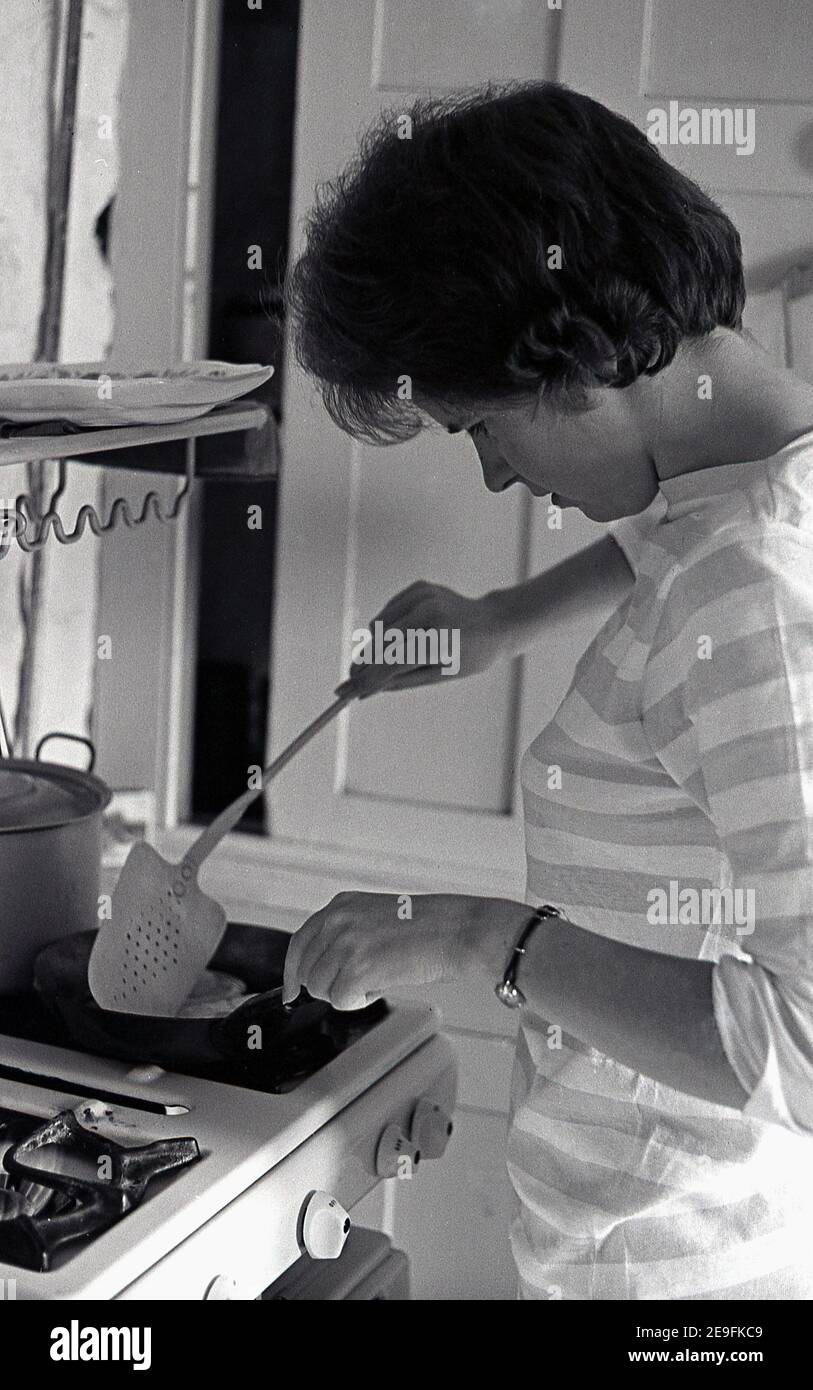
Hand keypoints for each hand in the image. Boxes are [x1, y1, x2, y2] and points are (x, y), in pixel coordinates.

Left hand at [282, 891, 526, 1009]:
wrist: (455, 930)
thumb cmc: (427, 927)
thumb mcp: (373, 916)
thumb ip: (344, 934)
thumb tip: (322, 968)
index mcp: (340, 906)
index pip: (298, 943)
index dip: (293, 972)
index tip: (292, 990)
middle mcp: (337, 921)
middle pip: (307, 972)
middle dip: (329, 986)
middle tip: (359, 982)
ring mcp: (344, 944)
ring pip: (322, 990)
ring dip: (347, 993)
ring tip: (377, 978)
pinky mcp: (356, 969)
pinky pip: (341, 1001)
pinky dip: (360, 1001)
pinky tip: (382, 984)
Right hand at [336, 581, 505, 699]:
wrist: (494, 622)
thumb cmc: (470, 655)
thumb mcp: (439, 674)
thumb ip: (402, 680)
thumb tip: (368, 689)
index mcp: (439, 638)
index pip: (393, 661)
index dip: (369, 678)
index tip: (349, 691)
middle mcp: (429, 611)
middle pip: (382, 642)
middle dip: (363, 663)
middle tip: (348, 680)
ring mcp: (424, 595)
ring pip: (381, 625)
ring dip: (373, 645)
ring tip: (371, 663)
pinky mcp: (420, 587)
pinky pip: (389, 611)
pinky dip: (385, 627)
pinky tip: (393, 639)